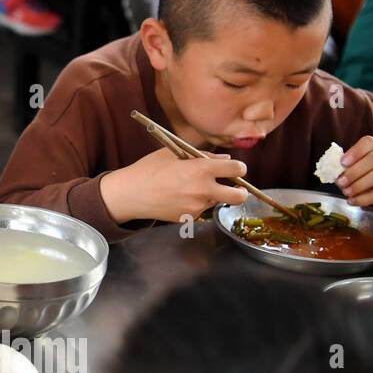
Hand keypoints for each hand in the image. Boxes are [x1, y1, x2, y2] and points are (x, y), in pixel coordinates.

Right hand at [100, 148, 248, 224]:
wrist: (130, 193)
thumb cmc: (150, 169)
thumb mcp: (174, 153)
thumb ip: (203, 155)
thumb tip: (225, 159)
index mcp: (201, 169)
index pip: (237, 169)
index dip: (239, 168)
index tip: (235, 169)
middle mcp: (203, 189)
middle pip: (239, 196)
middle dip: (241, 192)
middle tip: (234, 188)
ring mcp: (197, 206)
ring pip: (216, 202)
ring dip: (211, 196)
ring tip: (189, 189)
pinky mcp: (189, 218)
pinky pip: (200, 210)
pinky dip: (195, 204)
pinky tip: (177, 198)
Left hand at [334, 135, 372, 207]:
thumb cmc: (359, 172)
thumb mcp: (352, 165)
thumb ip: (343, 165)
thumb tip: (330, 171)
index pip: (368, 143)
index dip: (355, 152)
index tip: (342, 162)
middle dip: (354, 172)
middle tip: (341, 182)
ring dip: (359, 185)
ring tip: (346, 192)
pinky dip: (363, 198)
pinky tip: (352, 200)